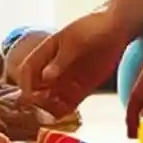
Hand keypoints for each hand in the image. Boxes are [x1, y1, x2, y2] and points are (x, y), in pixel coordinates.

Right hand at [17, 9, 131, 116]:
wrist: (117, 30)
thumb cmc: (92, 28)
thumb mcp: (75, 42)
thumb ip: (61, 61)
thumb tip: (45, 77)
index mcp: (46, 53)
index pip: (27, 71)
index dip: (26, 84)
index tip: (30, 97)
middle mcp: (53, 69)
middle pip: (36, 89)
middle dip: (36, 100)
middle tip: (40, 111)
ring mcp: (66, 80)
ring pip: (50, 100)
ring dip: (48, 108)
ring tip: (52, 114)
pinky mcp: (81, 89)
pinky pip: (67, 104)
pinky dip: (63, 111)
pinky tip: (64, 113)